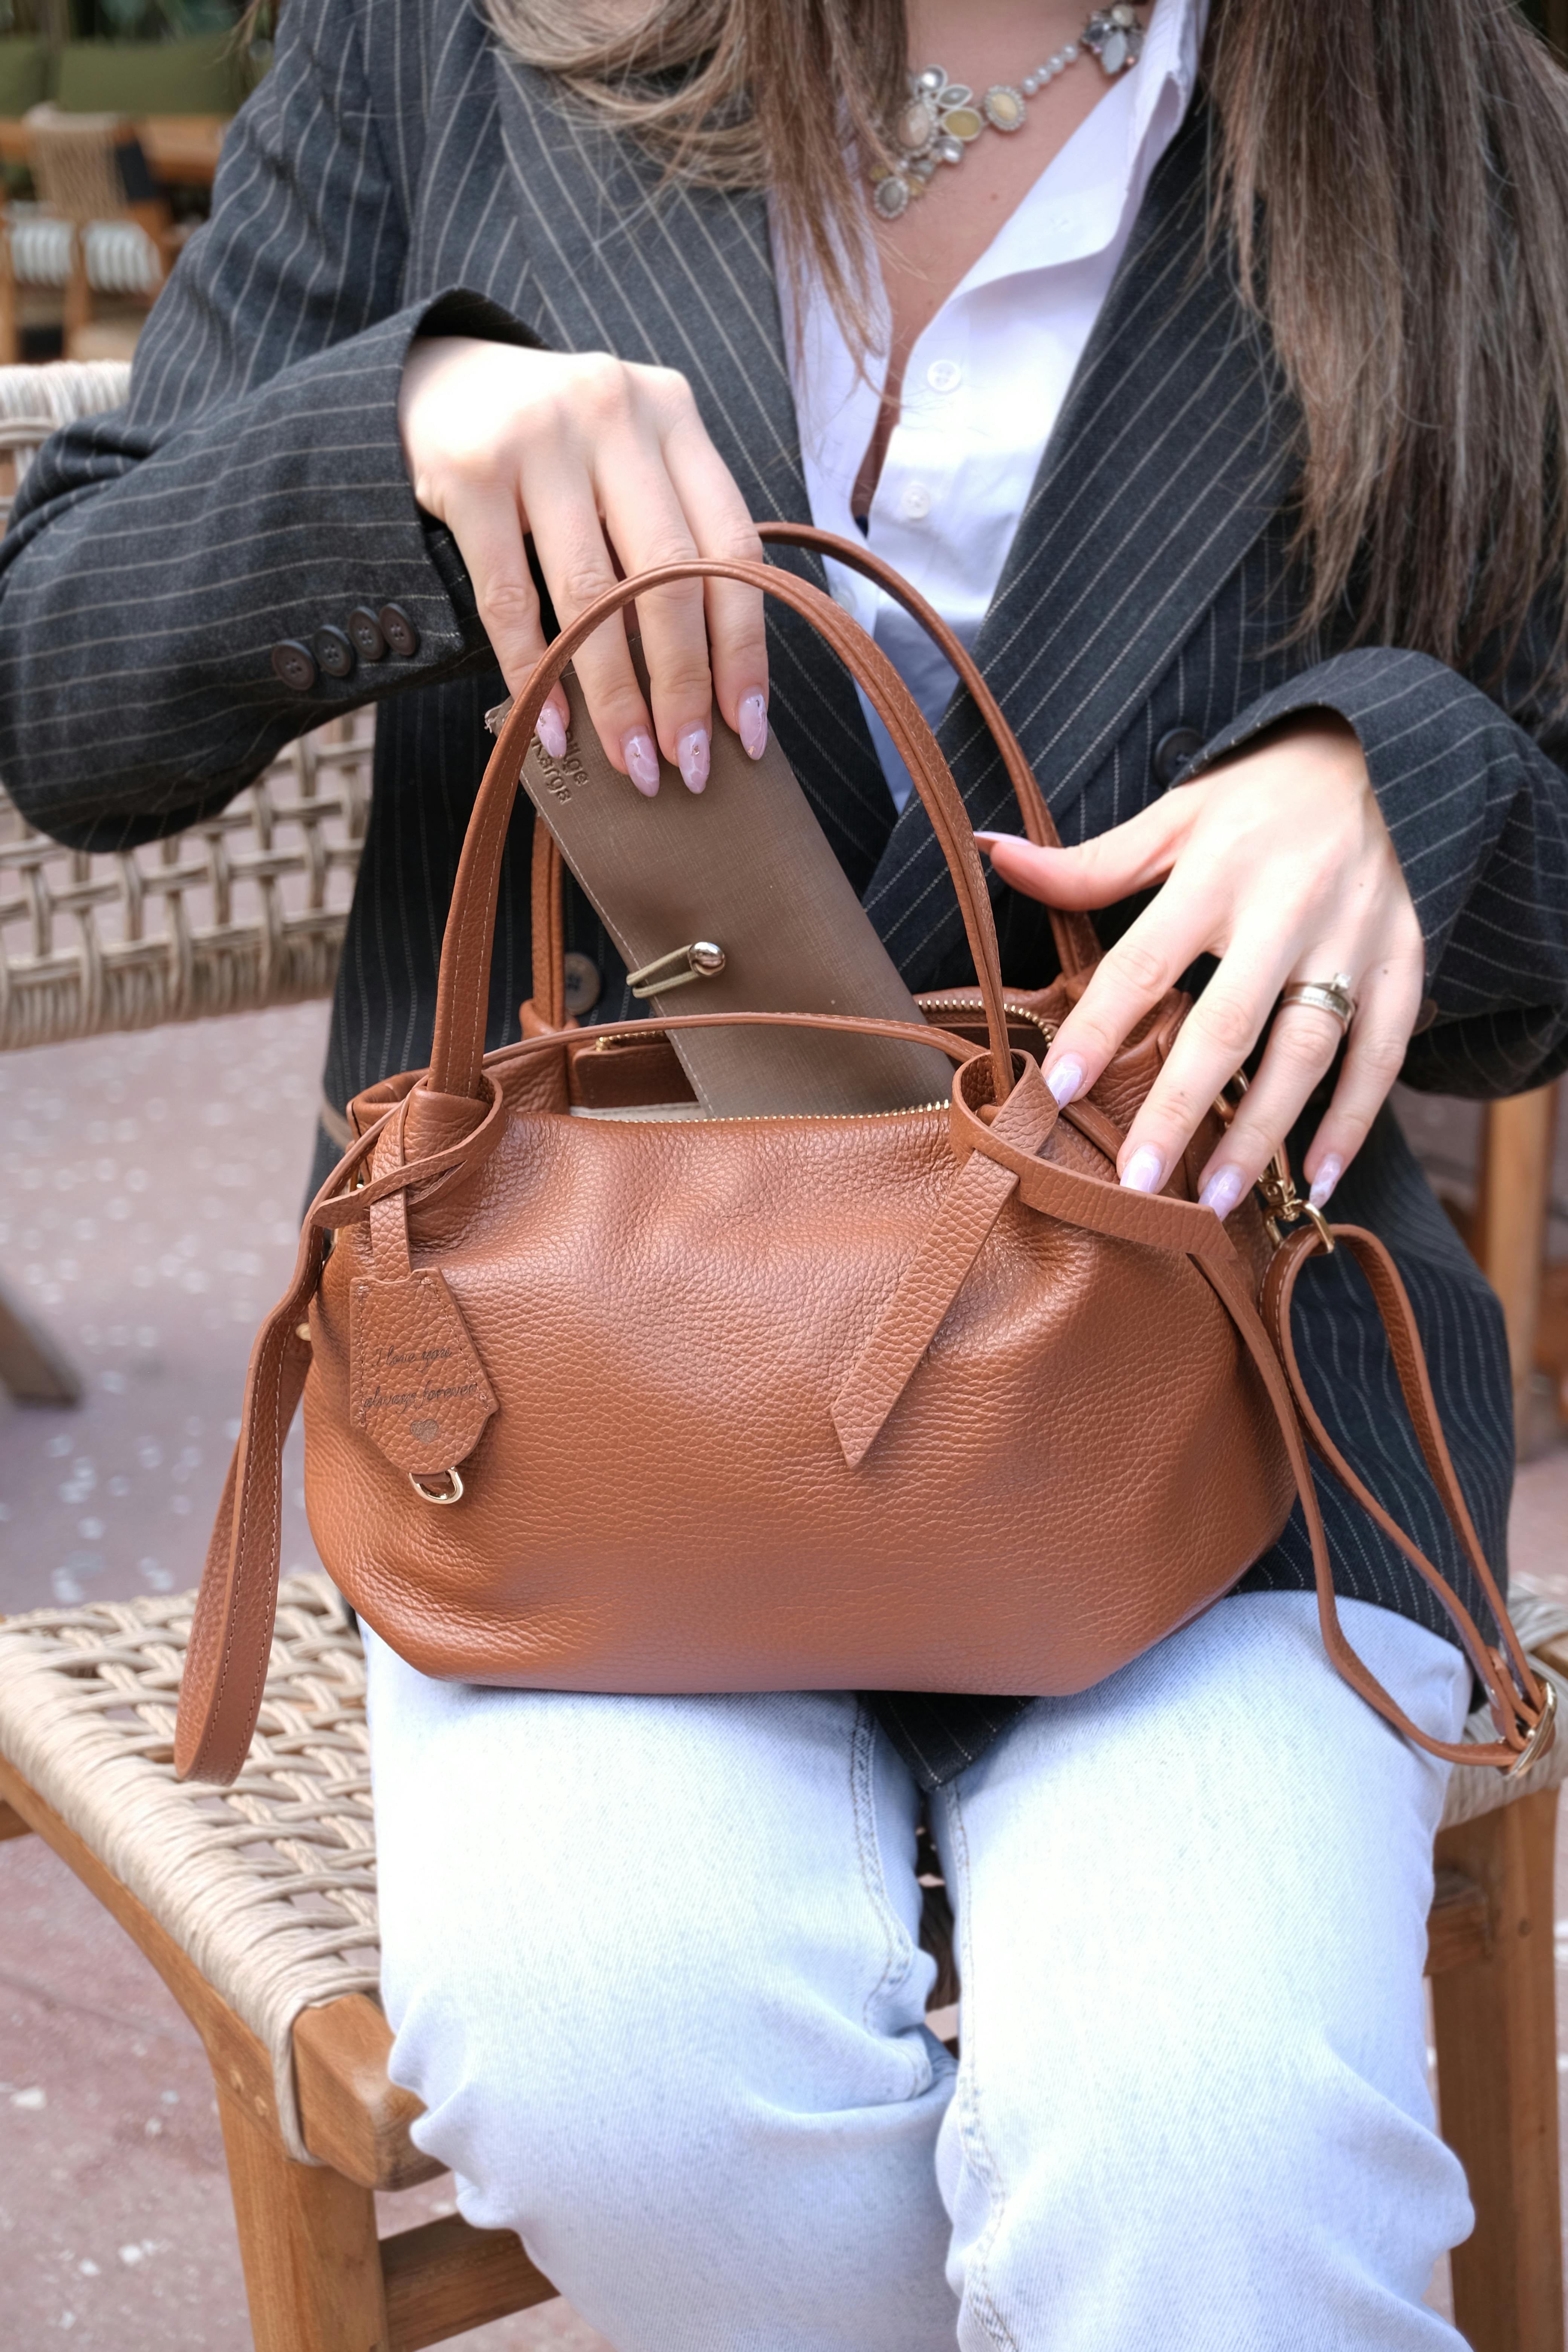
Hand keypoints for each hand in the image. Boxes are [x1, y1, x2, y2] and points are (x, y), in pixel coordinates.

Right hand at [398, 337, 768, 793]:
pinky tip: (551, 730)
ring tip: (633, 764)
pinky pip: (510, 599)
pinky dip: (533, 674)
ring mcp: (540, 435)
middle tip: (689, 765)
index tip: (746, 729)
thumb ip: (667, 539)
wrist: (435, 378)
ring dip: (617, 697)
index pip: (732, 547)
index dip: (744, 649)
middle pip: (671, 577)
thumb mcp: (624, 465)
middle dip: (684, 688)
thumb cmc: (552, 449)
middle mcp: (615, 412)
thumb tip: (706, 684)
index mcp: (672, 414)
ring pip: (593, 597)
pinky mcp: (470, 470)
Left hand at [978, 718, 1424, 1211]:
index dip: (1100, 1025)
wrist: (1383, 756)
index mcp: (1220, 871)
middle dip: (1182, 1107)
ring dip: (1262, 1133)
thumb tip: (991, 852)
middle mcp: (1288, 909)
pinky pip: (1381, 1056)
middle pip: (1229, 1022)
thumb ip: (1091, 860)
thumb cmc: (1261, 796)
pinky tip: (1318, 1182)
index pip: (1147, 960)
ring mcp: (1353, 941)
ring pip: (1307, 1051)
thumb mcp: (1177, 814)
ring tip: (1214, 1200)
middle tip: (1139, 1182)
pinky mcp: (1404, 964)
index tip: (1058, 1087)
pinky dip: (1353, 1122)